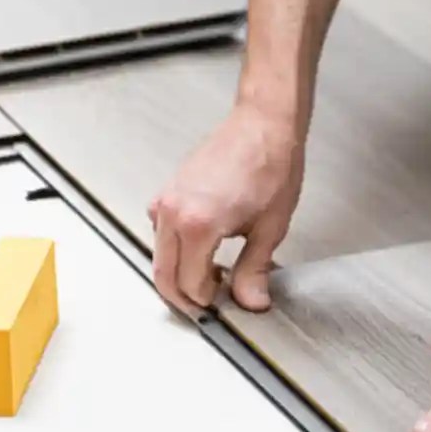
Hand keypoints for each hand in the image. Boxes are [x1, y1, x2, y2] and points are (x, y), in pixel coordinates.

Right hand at [149, 103, 303, 313]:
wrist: (263, 125)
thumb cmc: (270, 166)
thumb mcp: (270, 228)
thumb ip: (254, 271)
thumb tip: (251, 302)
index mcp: (197, 225)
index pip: (190, 283)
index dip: (207, 302)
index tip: (224, 306)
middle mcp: (172, 213)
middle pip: (164, 274)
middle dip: (184, 297)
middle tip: (209, 307)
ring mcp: (165, 200)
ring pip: (160, 255)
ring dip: (179, 274)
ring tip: (213, 279)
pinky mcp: (168, 192)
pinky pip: (161, 233)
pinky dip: (175, 251)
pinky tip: (203, 252)